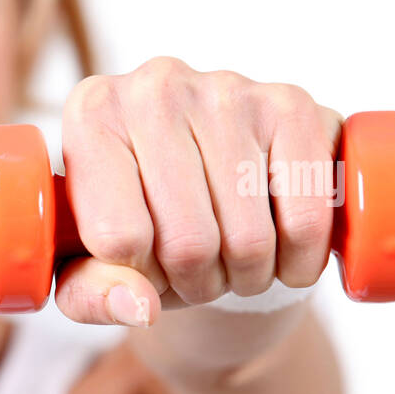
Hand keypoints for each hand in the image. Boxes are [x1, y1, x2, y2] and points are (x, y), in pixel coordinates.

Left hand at [55, 56, 342, 325]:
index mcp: (91, 115)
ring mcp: (227, 90)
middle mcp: (154, 87)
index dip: (138, 276)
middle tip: (194, 272)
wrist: (208, 182)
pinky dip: (298, 261)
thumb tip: (140, 306)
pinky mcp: (292, 106)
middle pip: (187, 243)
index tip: (142, 265)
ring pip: (249, 238)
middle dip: (196, 282)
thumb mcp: (88, 267)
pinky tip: (281, 254)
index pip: (118, 238)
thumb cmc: (139, 225)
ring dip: (246, 276)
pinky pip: (307, 219)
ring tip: (230, 261)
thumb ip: (91, 295)